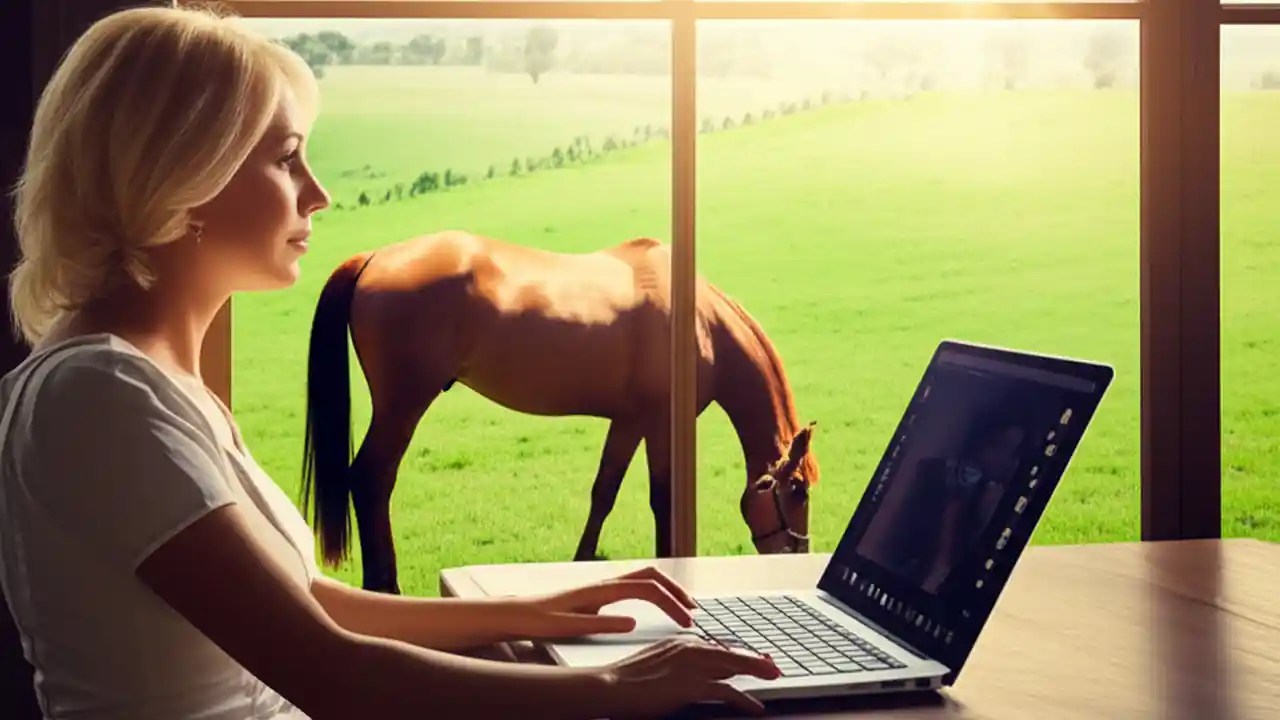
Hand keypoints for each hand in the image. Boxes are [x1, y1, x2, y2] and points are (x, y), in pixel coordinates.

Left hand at [517, 566, 698, 638]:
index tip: (685, 622)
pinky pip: (634, 586)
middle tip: (693, 611)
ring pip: (644, 578)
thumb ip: (601, 623)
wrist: (518, 613)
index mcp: (602, 589)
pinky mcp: (599, 593)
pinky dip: (653, 592)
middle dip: (676, 590)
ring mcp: (603, 586)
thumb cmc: (540, 619)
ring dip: (666, 588)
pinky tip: (655, 605)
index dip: (670, 603)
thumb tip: (633, 622)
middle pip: (652, 575)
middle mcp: (605, 583)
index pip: (647, 589)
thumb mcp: (569, 625)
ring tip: (682, 607)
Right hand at [602, 635, 781, 717]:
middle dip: (754, 661)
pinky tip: (755, 706)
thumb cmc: (626, 680)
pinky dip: (744, 699)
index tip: (754, 659)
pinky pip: (727, 692)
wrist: (609, 686)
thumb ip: (676, 665)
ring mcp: (691, 665)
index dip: (739, 654)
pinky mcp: (691, 685)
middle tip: (773, 666)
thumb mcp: (655, 664)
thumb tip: (691, 675)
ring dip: (757, 673)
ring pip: (734, 668)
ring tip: (774, 678)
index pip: (718, 646)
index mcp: (681, 641)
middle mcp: (689, 648)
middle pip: (731, 654)